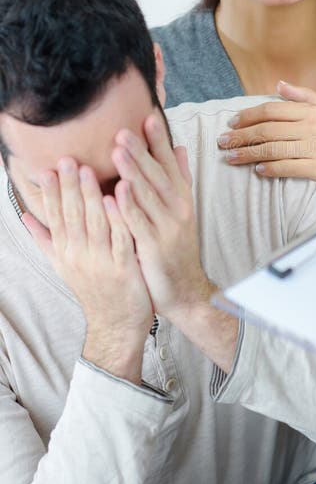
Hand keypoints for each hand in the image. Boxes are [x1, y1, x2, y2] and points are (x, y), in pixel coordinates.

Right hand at [23, 159, 151, 381]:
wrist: (116, 324)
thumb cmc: (94, 289)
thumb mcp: (64, 265)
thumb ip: (46, 239)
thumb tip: (25, 216)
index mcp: (65, 252)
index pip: (55, 217)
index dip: (51, 193)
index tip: (48, 169)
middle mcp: (78, 256)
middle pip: (72, 216)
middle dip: (69, 187)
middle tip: (67, 160)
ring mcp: (100, 263)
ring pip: (94, 223)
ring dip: (90, 196)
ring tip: (89, 171)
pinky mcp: (123, 269)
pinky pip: (119, 239)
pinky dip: (118, 218)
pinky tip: (118, 199)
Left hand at [111, 111, 209, 317]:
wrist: (184, 290)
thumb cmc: (176, 248)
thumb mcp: (181, 210)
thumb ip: (179, 178)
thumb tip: (179, 147)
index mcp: (181, 198)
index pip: (169, 163)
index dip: (159, 141)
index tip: (149, 116)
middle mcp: (177, 209)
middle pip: (158, 175)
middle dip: (141, 151)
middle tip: (124, 129)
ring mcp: (167, 228)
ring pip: (148, 195)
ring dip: (133, 172)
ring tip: (117, 150)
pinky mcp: (155, 248)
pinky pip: (140, 224)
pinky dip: (129, 207)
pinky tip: (116, 191)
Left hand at [217, 80, 315, 196]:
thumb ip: (304, 96)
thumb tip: (279, 84)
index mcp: (312, 110)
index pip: (272, 109)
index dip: (248, 116)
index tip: (231, 122)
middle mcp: (313, 126)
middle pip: (267, 130)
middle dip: (240, 136)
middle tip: (222, 142)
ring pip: (272, 149)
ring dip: (247, 154)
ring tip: (231, 158)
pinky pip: (288, 167)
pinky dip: (270, 169)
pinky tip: (257, 171)